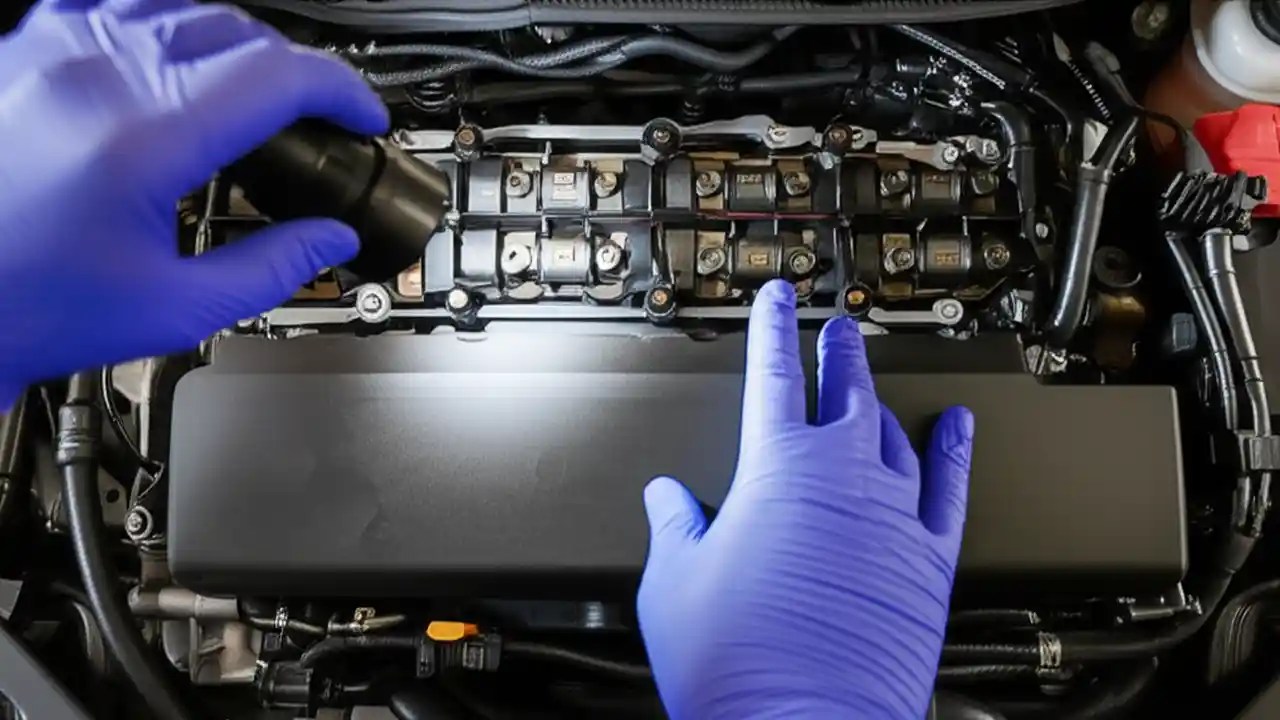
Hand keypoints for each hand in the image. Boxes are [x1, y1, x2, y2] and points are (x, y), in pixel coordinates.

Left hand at [0, 0, 388, 405]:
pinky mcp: (27, 51)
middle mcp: (97, 74)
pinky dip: (164, 24)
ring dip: (237, 44)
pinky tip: (176, 58)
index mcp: (145, 137)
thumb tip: (328, 240)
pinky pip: (113, 4)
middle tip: (319, 117)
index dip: (341, 92)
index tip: (361, 117)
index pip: (279, 76)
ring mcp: (54, 51)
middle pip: (239, 32)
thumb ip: (269, 268)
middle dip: (298, 73)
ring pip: (180, 7)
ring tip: (256, 91)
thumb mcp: (173, 307)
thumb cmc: (27, 304)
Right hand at [638, 280, 974, 719]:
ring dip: (880, 397)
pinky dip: (954, 453)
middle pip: (844, 390)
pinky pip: (949, 488)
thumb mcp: (675, 587)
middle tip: (834, 325)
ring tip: (873, 377)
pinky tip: (959, 429)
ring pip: (892, 431)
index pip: (775, 375)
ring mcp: (894, 514)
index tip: (778, 301)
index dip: (773, 330)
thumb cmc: (739, 666)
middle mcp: (843, 478)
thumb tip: (666, 498)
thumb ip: (674, 528)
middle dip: (836, 350)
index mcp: (778, 471)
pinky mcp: (929, 558)